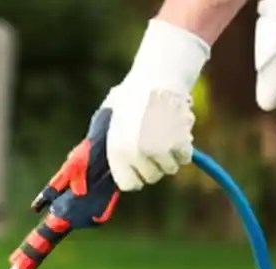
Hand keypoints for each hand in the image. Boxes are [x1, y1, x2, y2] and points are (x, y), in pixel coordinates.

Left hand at [100, 19, 208, 191]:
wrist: (158, 77)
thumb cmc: (131, 96)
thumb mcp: (109, 121)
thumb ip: (105, 146)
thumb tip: (90, 169)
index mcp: (117, 151)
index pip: (129, 184)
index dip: (136, 174)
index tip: (140, 164)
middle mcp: (136, 155)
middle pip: (152, 177)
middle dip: (154, 164)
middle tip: (154, 142)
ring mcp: (159, 151)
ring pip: (170, 168)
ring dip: (170, 154)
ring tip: (164, 131)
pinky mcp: (179, 144)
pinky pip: (185, 157)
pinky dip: (184, 146)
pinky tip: (176, 129)